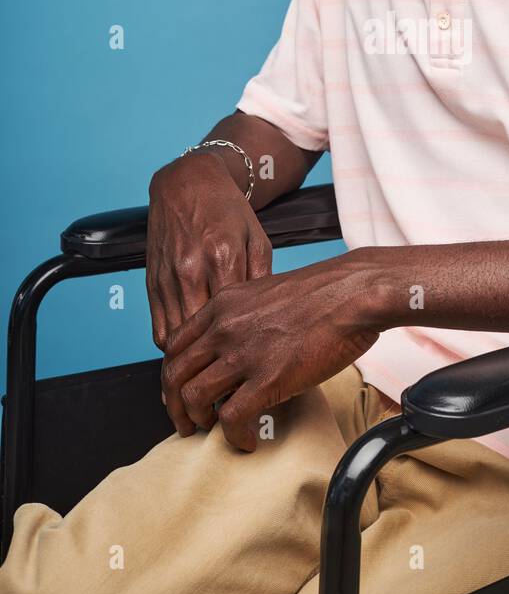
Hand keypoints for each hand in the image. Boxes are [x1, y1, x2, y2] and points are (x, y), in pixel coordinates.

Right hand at [146, 150, 272, 434]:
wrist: (189, 181)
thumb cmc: (230, 213)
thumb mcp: (259, 242)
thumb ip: (261, 282)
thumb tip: (270, 327)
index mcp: (227, 261)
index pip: (233, 329)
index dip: (241, 364)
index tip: (250, 393)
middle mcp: (195, 271)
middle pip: (199, 344)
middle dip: (208, 384)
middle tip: (221, 412)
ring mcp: (170, 277)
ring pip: (174, 344)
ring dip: (186, 375)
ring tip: (201, 401)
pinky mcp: (152, 281)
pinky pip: (160, 329)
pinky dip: (173, 353)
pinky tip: (187, 366)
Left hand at [161, 248, 388, 449]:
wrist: (354, 293)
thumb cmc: (325, 292)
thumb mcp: (267, 292)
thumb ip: (244, 317)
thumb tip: (239, 346)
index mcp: (223, 305)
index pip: (174, 345)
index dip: (173, 375)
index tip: (179, 392)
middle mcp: (224, 328)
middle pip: (175, 375)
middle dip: (175, 407)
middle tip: (186, 423)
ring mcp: (243, 354)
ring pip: (194, 398)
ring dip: (199, 422)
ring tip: (214, 432)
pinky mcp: (267, 379)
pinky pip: (231, 418)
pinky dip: (234, 437)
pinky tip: (248, 440)